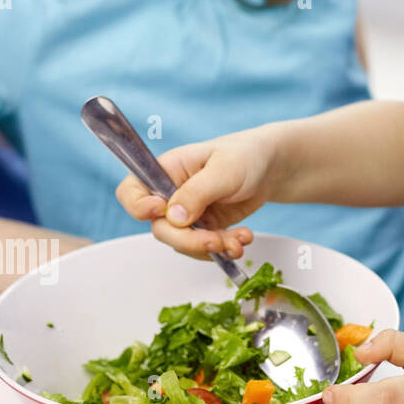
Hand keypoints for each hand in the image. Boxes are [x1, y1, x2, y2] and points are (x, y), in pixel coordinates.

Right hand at [113, 127, 282, 258]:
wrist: (272, 166)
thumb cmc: (245, 155)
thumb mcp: (224, 169)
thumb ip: (197, 192)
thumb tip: (172, 217)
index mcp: (166, 171)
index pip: (132, 193)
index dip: (140, 208)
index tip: (162, 211)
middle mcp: (171, 194)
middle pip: (161, 228)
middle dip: (188, 240)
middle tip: (214, 241)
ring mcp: (187, 213)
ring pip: (184, 243)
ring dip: (211, 247)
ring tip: (239, 241)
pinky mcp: (205, 226)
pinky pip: (204, 247)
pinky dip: (223, 249)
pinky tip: (242, 240)